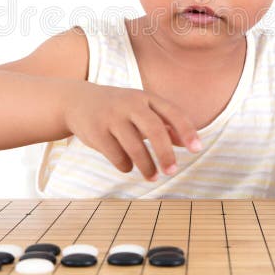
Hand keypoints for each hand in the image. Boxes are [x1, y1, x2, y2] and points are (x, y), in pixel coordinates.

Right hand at [64, 83, 202, 180]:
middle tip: (173, 171)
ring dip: (147, 166)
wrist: (77, 101)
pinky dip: (125, 166)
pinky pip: (116, 156)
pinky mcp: (96, 132)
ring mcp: (111, 117)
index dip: (187, 131)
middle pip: (154, 130)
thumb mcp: (142, 109)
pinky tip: (128, 166)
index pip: (172, 113)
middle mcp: (130, 104)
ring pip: (134, 147)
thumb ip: (165, 124)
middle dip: (165, 154)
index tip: (197, 149)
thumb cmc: (118, 108)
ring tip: (154, 177)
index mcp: (146, 97)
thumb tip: (188, 142)